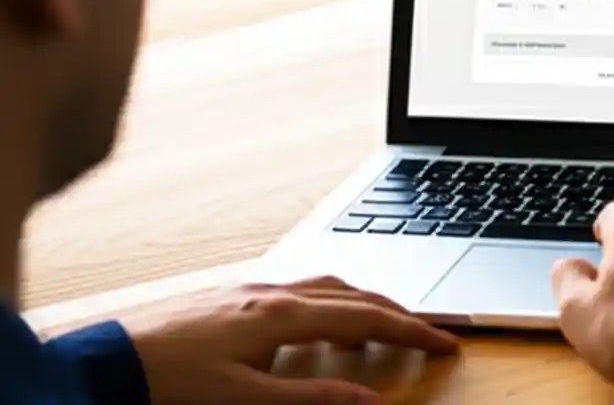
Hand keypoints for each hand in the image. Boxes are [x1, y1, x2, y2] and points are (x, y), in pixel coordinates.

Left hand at [123, 276, 457, 404]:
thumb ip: (312, 398)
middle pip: (356, 294)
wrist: (102, 362)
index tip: (446, 342)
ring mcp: (252, 289)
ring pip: (329, 286)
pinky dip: (331, 301)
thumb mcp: (245, 401)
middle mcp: (273, 293)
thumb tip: (370, 400)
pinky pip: (301, 289)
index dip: (413, 331)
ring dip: (366, 301)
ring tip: (386, 323)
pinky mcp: (232, 295)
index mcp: (283, 316)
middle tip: (431, 330)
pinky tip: (321, 320)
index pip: (367, 320)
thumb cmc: (168, 383)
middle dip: (400, 310)